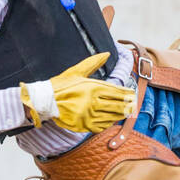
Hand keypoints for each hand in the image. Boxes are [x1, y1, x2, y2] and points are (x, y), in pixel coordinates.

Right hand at [20, 53, 136, 133]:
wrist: (45, 101)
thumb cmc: (61, 85)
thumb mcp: (77, 71)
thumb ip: (93, 62)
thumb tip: (107, 53)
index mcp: (92, 87)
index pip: (116, 91)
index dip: (126, 94)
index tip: (132, 94)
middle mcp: (93, 102)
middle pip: (117, 105)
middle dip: (127, 105)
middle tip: (134, 105)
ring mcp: (89, 115)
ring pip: (111, 116)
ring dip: (120, 114)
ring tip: (127, 112)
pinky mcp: (84, 125)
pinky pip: (102, 125)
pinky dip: (109, 123)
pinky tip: (112, 120)